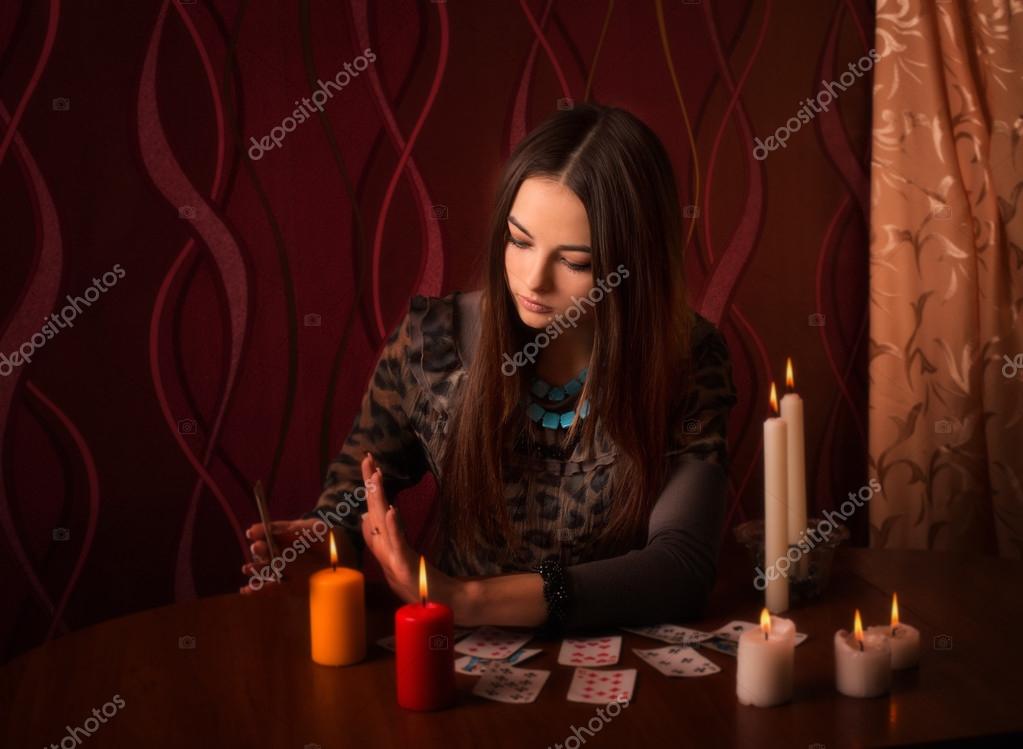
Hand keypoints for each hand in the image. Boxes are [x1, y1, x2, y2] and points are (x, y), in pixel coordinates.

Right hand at [239, 518, 329, 593]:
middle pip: (267, 551)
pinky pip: (272, 588)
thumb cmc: (329, 539)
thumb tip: (271, 529)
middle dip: (261, 550)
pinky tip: (246, 590)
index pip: (270, 532)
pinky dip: (258, 590)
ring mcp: (285, 569)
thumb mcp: (316, 528)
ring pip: (266, 569)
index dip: (260, 531)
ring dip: (256, 569)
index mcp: (287, 535)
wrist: (346, 558)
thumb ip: (295, 529)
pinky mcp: (288, 585)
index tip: (253, 532)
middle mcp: (282, 551)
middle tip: (258, 548)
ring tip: (248, 569)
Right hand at [360, 453, 466, 613]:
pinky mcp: (403, 564)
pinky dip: (393, 526)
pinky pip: (397, 542)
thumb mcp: (395, 552)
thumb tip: (364, 513)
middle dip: (370, 483)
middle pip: (374, 509)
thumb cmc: (415, 579)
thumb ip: (380, 533)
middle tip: (367, 458)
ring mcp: (392, 555)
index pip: (373, 506)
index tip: (369, 459)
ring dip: (378, 499)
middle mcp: (384, 545)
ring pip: (381, 523)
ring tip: (376, 476)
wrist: (434, 600)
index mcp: (383, 539)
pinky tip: (391, 511)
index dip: (370, 484)